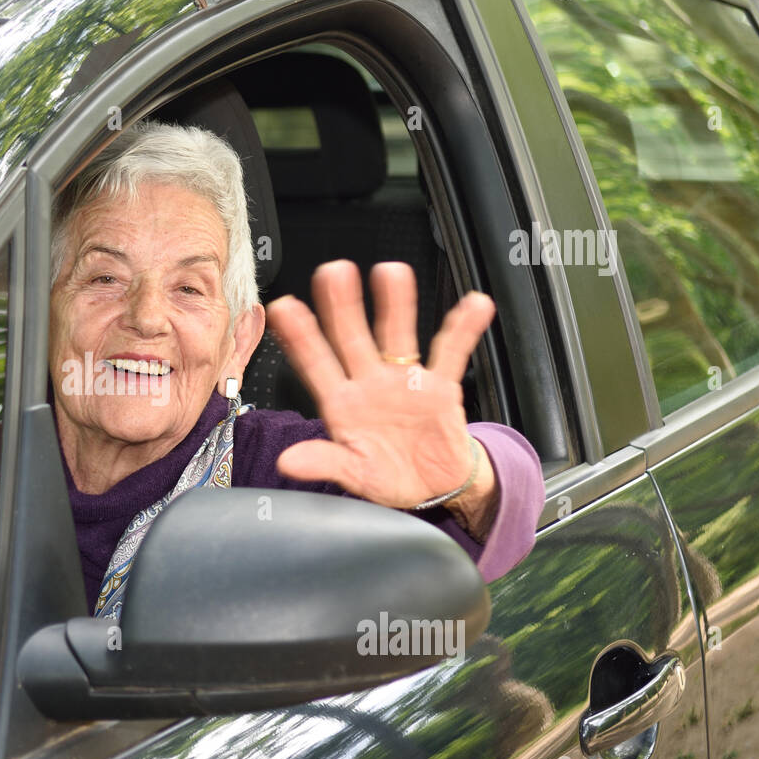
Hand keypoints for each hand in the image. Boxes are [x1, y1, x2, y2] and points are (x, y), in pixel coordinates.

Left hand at [265, 261, 498, 530]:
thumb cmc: (388, 476)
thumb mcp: (355, 475)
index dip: (300, 336)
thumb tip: (288, 462)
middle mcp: (370, 384)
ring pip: (397, 336)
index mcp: (343, 404)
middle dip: (343, 306)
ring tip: (390, 272)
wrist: (434, 487)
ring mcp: (405, 382)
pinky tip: (474, 304)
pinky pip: (452, 353)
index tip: (283, 307)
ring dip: (395, 305)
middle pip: (353, 338)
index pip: (316, 364)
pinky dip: (464, 329)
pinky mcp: (441, 388)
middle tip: (332, 272)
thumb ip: (325, 463)